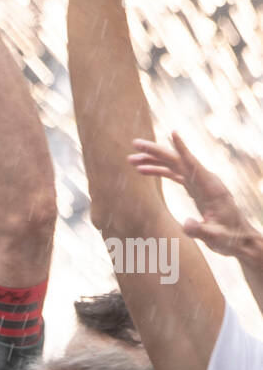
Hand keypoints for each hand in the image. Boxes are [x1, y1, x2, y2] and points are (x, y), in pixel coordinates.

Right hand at [129, 132, 262, 260]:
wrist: (238, 238)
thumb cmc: (229, 237)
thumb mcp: (216, 237)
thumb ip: (200, 231)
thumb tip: (185, 224)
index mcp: (212, 187)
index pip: (193, 164)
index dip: (182, 149)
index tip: (173, 132)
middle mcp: (204, 180)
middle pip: (177, 161)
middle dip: (156, 151)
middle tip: (135, 144)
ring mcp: (198, 182)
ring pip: (173, 166)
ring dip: (153, 161)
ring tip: (131, 159)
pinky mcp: (194, 187)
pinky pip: (173, 174)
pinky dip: (158, 171)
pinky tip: (143, 170)